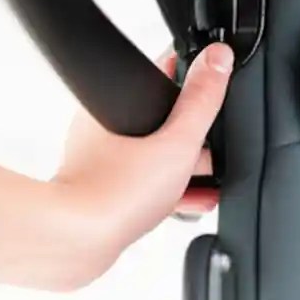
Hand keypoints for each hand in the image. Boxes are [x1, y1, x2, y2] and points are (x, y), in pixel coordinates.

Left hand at [52, 43, 231, 280]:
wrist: (81, 241)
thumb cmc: (117, 191)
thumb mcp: (178, 141)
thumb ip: (202, 100)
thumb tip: (218, 58)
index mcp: (113, 105)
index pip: (160, 76)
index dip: (193, 78)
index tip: (215, 87)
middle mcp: (102, 131)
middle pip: (162, 120)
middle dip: (195, 136)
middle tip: (217, 148)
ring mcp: (102, 163)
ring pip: (154, 155)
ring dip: (187, 168)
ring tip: (211, 182)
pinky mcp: (105, 193)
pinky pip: (146, 184)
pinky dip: (172, 191)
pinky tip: (193, 201)